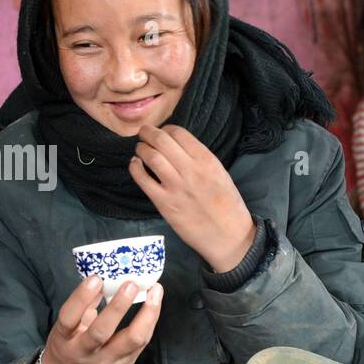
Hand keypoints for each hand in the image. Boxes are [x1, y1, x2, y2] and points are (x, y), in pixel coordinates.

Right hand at [32, 274, 162, 363]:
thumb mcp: (65, 329)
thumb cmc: (68, 348)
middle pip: (101, 332)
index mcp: (64, 340)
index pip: (70, 318)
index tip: (96, 278)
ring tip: (155, 291)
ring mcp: (106, 363)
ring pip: (132, 340)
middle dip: (119, 306)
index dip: (81, 297)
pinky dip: (149, 321)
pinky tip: (154, 304)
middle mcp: (84, 353)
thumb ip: (82, 307)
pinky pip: (140, 343)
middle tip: (131, 284)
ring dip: (147, 314)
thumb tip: (102, 279)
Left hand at [128, 124, 257, 272]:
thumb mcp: (220, 173)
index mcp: (206, 160)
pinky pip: (143, 180)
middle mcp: (190, 170)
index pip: (179, 133)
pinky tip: (135, 164)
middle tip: (144, 132)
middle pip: (162, 141)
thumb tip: (177, 147)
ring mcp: (176, 187)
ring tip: (140, 148)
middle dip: (149, 132)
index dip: (166, 129)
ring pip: (151, 157)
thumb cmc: (227, 204)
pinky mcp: (164, 203)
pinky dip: (135, 168)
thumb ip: (200, 159)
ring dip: (141, 149)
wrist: (228, 235)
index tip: (162, 132)